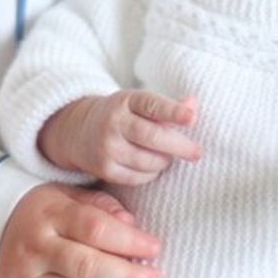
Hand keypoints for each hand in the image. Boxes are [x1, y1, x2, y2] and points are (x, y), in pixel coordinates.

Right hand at [0, 183, 164, 277]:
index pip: (94, 227)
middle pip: (87, 265)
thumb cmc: (44, 211)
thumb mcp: (68, 195)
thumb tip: (132, 226)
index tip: (155, 248)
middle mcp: (34, 246)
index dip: (128, 240)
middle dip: (128, 277)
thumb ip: (101, 206)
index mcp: (49, 212)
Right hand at [39, 91, 200, 185]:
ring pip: (148, 161)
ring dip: (165, 161)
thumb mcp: (139, 103)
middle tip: (197, 153)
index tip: (192, 118)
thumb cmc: (122, 115)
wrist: (80, 130)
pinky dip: (151, 174)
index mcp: (126, 100)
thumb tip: (193, 104)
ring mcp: (108, 146)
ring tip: (168, 156)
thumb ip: (167, 106)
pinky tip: (152, 167)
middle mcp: (114, 122)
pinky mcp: (104, 169)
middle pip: (153, 137)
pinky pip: (138, 178)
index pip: (152, 104)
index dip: (173, 111)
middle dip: (180, 146)